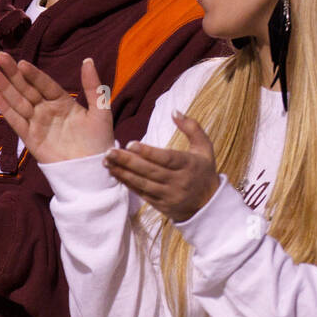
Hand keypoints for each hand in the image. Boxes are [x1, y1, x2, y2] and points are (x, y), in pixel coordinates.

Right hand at [0, 53, 113, 162]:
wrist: (93, 170)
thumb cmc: (99, 141)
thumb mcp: (101, 111)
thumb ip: (93, 87)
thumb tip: (87, 60)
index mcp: (63, 102)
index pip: (44, 83)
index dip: (33, 73)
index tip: (21, 61)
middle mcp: (47, 110)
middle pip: (27, 89)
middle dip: (12, 73)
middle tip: (0, 56)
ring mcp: (37, 124)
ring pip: (18, 101)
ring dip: (4, 86)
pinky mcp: (30, 139)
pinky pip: (16, 121)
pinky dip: (5, 109)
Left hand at [104, 111, 220, 221]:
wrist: (209, 206)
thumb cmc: (203, 171)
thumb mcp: (204, 148)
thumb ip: (191, 127)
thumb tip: (174, 111)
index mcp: (189, 165)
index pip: (167, 158)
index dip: (148, 152)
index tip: (130, 143)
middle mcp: (179, 181)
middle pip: (151, 171)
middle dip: (128, 161)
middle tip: (109, 152)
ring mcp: (169, 195)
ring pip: (143, 183)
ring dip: (123, 173)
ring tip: (107, 162)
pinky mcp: (161, 206)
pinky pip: (141, 193)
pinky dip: (127, 183)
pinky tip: (115, 173)